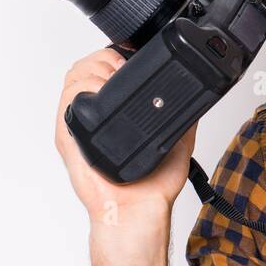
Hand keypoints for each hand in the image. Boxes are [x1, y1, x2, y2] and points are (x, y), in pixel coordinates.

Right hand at [54, 47, 196, 226]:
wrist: (138, 209)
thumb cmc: (153, 184)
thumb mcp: (176, 138)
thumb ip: (182, 114)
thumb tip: (197, 94)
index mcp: (111, 116)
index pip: (102, 70)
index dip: (113, 56)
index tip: (130, 56)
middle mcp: (92, 117)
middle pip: (84, 67)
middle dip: (104, 57)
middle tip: (122, 67)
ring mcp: (78, 125)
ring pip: (74, 76)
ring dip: (95, 68)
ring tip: (112, 77)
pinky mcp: (68, 135)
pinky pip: (68, 99)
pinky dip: (83, 86)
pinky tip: (102, 92)